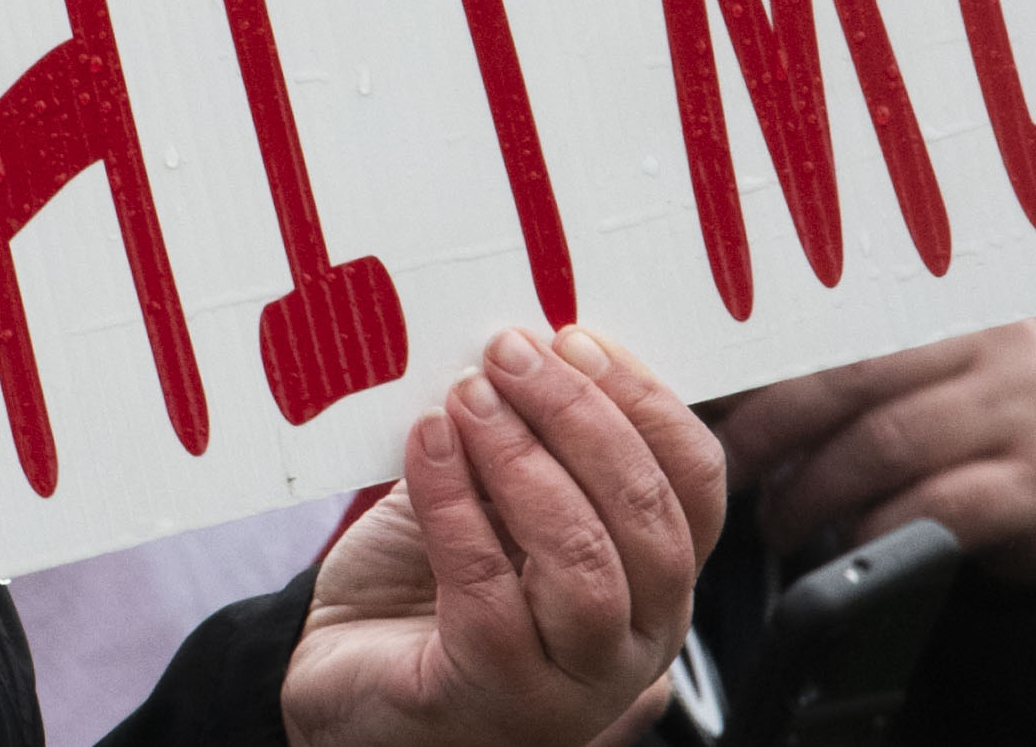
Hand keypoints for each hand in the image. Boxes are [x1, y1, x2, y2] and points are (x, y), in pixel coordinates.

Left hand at [282, 326, 726, 746]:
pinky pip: (487, 589)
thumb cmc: (428, 579)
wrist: (341, 671)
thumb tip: (533, 342)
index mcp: (658, 575)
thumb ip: (533, 434)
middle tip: (509, 354)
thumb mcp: (499, 492)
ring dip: (522, 458)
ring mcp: (576, 682)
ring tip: (467, 399)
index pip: (694, 480)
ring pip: (583, 560)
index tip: (575, 336)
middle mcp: (640, 637)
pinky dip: (454, 504)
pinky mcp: (497, 698)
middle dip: (579, 414)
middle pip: (648, 514)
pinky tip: (428, 446)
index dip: (643, 398)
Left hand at [713, 321, 1035, 588]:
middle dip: (774, 428)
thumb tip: (710, 382)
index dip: (761, 358)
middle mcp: (989, 336)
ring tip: (778, 522)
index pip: (834, 312)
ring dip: (816, 491)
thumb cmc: (955, 416)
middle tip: (730, 470)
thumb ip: (830, 364)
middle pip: (855, 374)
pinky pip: (945, 506)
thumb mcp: (907, 370)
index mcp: (940, 292)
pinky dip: (880, 530)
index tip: (707, 399)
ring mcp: (1024, 405)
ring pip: (892, 442)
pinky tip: (847, 548)